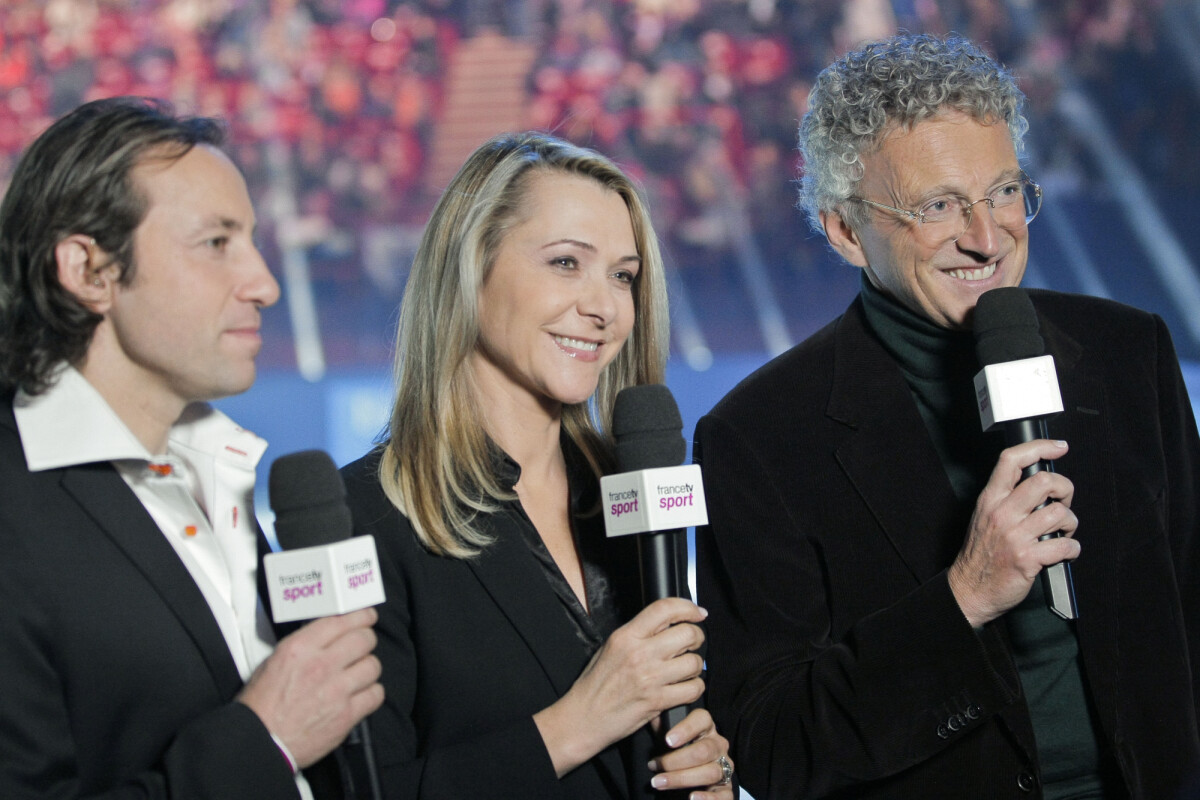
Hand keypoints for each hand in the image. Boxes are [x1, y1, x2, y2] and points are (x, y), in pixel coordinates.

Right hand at [238, 607, 383, 766]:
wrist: (261, 741)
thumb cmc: (262, 705)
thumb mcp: (274, 661)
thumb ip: (305, 644)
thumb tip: (330, 635)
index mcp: (300, 648)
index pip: (342, 621)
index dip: (361, 616)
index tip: (367, 617)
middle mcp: (321, 665)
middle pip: (364, 639)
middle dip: (365, 640)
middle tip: (362, 646)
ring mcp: (337, 690)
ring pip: (373, 666)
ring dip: (367, 668)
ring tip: (358, 674)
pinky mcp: (347, 715)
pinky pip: (376, 694)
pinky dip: (371, 693)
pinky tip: (361, 694)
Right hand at [534, 597, 706, 775]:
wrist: (583, 718)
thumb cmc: (595, 684)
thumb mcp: (610, 648)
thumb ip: (637, 634)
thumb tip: (668, 624)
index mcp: (625, 636)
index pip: (664, 609)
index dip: (687, 607)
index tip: (697, 612)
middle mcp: (639, 653)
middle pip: (687, 633)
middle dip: (697, 637)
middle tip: (693, 643)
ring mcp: (650, 678)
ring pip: (694, 662)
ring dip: (695, 666)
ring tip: (685, 670)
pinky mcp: (657, 701)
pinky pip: (692, 689)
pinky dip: (694, 688)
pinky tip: (685, 688)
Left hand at [648, 709, 733, 798]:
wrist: (684, 774)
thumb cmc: (674, 751)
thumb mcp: (666, 735)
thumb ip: (662, 723)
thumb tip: (650, 711)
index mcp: (705, 728)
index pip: (702, 719)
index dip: (686, 729)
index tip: (667, 740)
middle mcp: (717, 746)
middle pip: (703, 750)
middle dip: (675, 760)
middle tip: (654, 766)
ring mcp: (724, 767)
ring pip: (710, 772)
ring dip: (682, 779)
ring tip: (659, 783)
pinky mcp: (725, 789)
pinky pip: (724, 795)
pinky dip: (708, 798)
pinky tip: (692, 797)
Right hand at [949, 439, 1079, 626]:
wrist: (970, 589)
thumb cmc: (980, 554)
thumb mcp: (984, 516)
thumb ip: (1007, 498)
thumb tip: (1040, 486)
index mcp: (990, 499)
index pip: (1012, 460)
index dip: (1039, 447)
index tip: (1058, 447)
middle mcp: (1002, 513)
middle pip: (1044, 482)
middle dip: (1065, 489)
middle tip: (1063, 501)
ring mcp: (1014, 536)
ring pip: (1059, 514)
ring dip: (1070, 523)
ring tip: (1063, 531)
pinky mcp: (1027, 559)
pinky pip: (1065, 546)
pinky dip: (1072, 549)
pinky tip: (1064, 551)